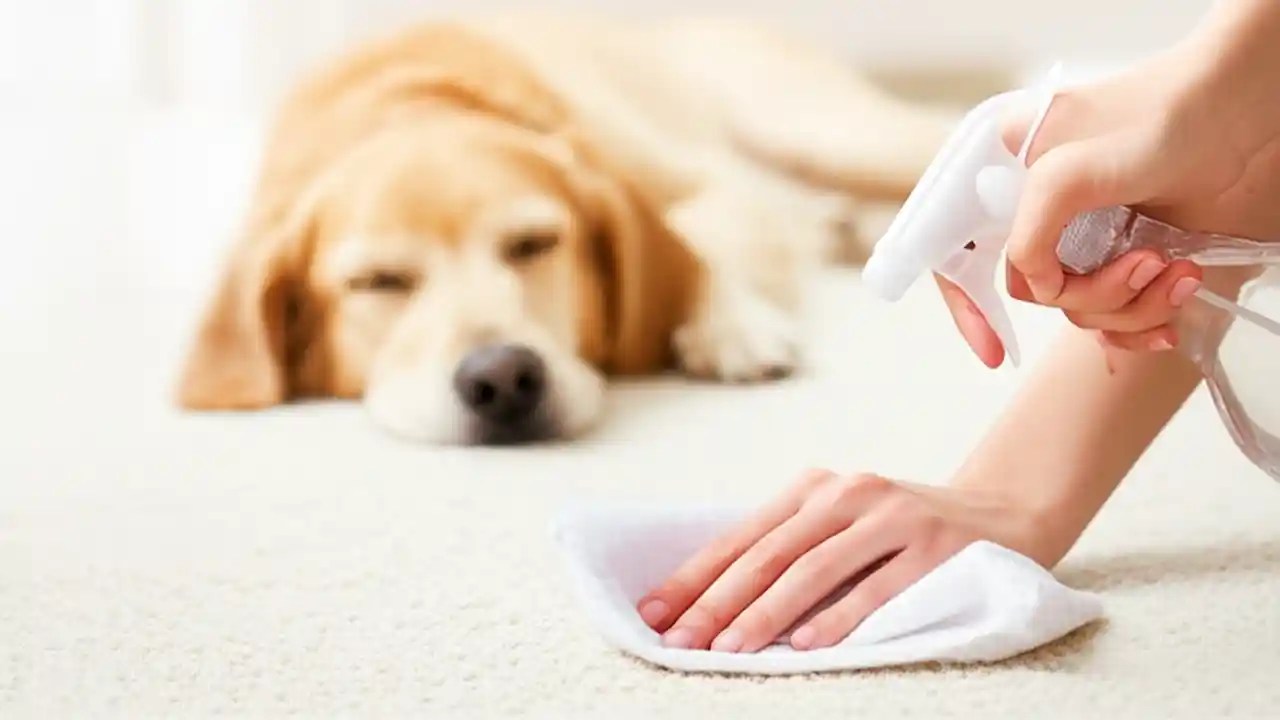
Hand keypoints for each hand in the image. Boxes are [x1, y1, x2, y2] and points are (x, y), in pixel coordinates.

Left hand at [635, 469, 1045, 652]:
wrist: (1003, 511)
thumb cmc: (902, 532)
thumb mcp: (842, 526)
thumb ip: (790, 550)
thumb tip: (710, 603)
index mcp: (816, 488)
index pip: (742, 537)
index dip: (694, 577)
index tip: (654, 615)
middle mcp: (850, 493)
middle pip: (770, 553)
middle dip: (718, 601)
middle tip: (681, 642)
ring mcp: (895, 517)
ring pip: (816, 569)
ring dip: (767, 613)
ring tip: (731, 649)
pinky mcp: (937, 547)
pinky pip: (879, 587)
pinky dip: (841, 617)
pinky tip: (808, 645)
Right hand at [938, 18, 1279, 360]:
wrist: (1245, 114)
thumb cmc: (1163, 118)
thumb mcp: (1066, 173)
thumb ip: (1028, 238)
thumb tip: (1039, 288)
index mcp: (1006, 175)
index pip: (959, 250)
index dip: (968, 304)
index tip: (994, 349)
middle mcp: (1039, 208)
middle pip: (1031, 289)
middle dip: (1089, 294)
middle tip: (1141, 265)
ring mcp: (1084, 235)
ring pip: (1077, 308)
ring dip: (1132, 305)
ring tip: (1176, 270)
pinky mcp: (1124, 256)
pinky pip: (1111, 317)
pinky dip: (1142, 323)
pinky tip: (1175, 302)